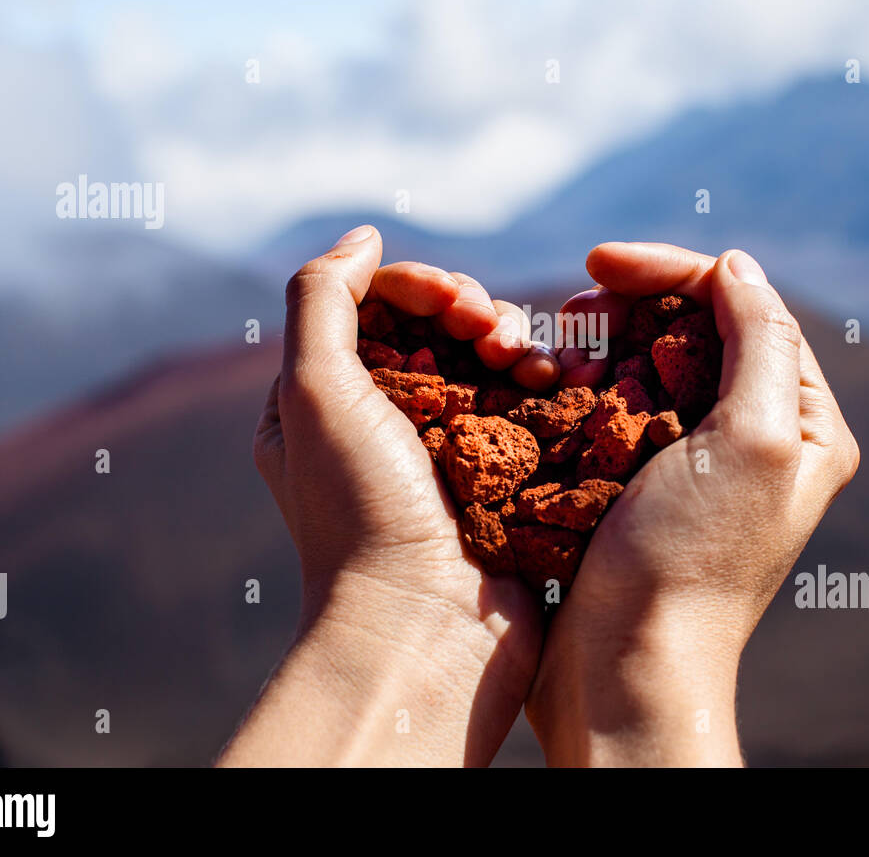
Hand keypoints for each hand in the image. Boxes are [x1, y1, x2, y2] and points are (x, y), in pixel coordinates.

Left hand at [218, 225, 547, 766]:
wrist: (428, 629)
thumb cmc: (363, 513)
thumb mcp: (312, 393)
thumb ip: (323, 299)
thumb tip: (364, 238)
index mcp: (326, 403)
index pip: (377, 307)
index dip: (420, 286)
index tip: (451, 303)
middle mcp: (385, 422)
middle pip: (438, 326)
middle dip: (472, 309)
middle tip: (491, 332)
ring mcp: (448, 450)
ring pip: (488, 359)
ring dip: (512, 339)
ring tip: (525, 359)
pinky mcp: (501, 475)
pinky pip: (526, 402)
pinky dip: (543, 378)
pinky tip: (556, 379)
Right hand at [526, 243, 859, 765]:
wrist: (624, 669)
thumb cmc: (694, 561)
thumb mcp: (755, 440)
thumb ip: (758, 339)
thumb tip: (736, 264)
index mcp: (803, 423)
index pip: (743, 308)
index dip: (673, 270)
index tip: (598, 262)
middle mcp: (753, 438)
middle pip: (691, 330)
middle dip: (627, 308)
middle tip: (569, 311)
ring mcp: (689, 463)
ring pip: (642, 366)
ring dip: (592, 347)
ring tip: (550, 357)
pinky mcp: (634, 486)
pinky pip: (607, 411)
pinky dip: (573, 389)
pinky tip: (543, 388)